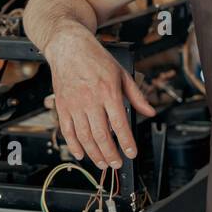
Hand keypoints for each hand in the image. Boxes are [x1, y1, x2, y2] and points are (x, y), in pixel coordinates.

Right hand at [44, 25, 156, 168]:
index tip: (131, 153)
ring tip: (103, 163)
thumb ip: (137, 96)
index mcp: (108, 92)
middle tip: (117, 164)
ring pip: (84, 136)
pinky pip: (66, 131)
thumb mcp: (122, 74)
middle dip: (110, 153)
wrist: (69, 47)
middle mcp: (90, 100)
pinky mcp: (62, 106)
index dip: (126, 142)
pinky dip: (73, 145)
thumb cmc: (96, 59)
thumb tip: (150, 112)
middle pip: (101, 135)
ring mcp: (74, 104)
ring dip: (94, 153)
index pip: (120, 123)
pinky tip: (81, 154)